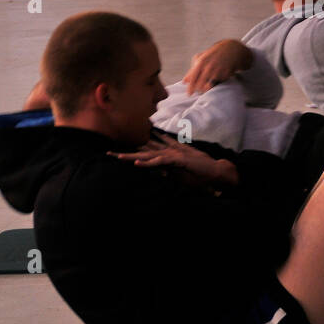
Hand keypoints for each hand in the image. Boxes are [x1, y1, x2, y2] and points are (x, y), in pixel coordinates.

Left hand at [111, 135, 235, 184]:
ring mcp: (172, 155)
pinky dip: (148, 163)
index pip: (145, 153)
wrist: (215, 170)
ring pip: (148, 155)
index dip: (131, 153)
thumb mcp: (181, 171)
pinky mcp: (177, 160)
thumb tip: (161, 171)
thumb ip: (170, 168)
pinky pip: (160, 161)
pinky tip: (137, 163)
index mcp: (166, 155)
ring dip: (132, 157)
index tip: (115, 155)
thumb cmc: (199, 170)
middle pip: (142, 152)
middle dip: (125, 154)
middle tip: (108, 153)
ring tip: (118, 157)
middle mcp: (167, 153)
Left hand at [183, 39, 250, 94]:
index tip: (189, 94)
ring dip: (206, 88)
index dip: (190, 87)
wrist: (232, 50)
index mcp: (202, 61)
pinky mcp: (226, 74)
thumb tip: (184, 81)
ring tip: (206, 85)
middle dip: (198, 89)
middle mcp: (209, 67)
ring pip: (209, 86)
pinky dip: (216, 83)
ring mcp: (218, 71)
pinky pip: (218, 83)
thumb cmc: (213, 55)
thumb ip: (192, 69)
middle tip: (198, 90)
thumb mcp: (202, 58)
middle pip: (201, 84)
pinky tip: (217, 79)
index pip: (193, 78)